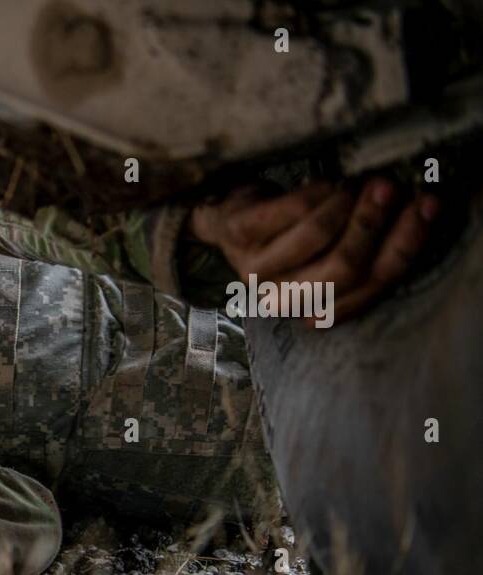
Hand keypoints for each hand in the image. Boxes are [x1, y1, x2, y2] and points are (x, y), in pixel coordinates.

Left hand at [189, 177, 438, 325]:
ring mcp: (256, 270)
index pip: (370, 287)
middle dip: (375, 224)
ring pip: (318, 236)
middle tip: (391, 188)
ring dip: (347, 204)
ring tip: (357, 183)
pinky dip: (319, 191)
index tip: (428, 206)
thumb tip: (418, 211)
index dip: (404, 245)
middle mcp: (283, 300)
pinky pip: (293, 209)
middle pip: (345, 268)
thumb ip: (368, 248)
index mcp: (314, 308)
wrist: (229, 220)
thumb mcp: (328, 253)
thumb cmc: (291, 236)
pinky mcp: (240, 235)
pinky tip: (328, 183)